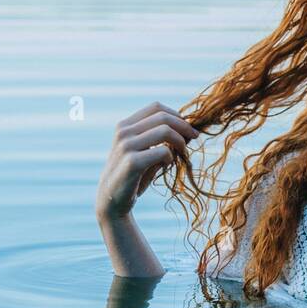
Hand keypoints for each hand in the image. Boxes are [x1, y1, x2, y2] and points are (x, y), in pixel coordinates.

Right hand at [96, 101, 197, 220]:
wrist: (112, 200)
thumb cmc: (133, 174)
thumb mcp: (143, 151)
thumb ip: (158, 138)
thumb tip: (189, 129)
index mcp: (125, 125)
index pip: (156, 107)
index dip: (177, 115)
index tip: (188, 128)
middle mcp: (123, 132)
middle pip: (163, 117)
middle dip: (184, 126)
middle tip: (194, 138)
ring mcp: (126, 146)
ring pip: (165, 130)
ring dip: (180, 141)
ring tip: (182, 152)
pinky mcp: (132, 162)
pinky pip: (163, 152)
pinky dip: (171, 157)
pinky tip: (166, 165)